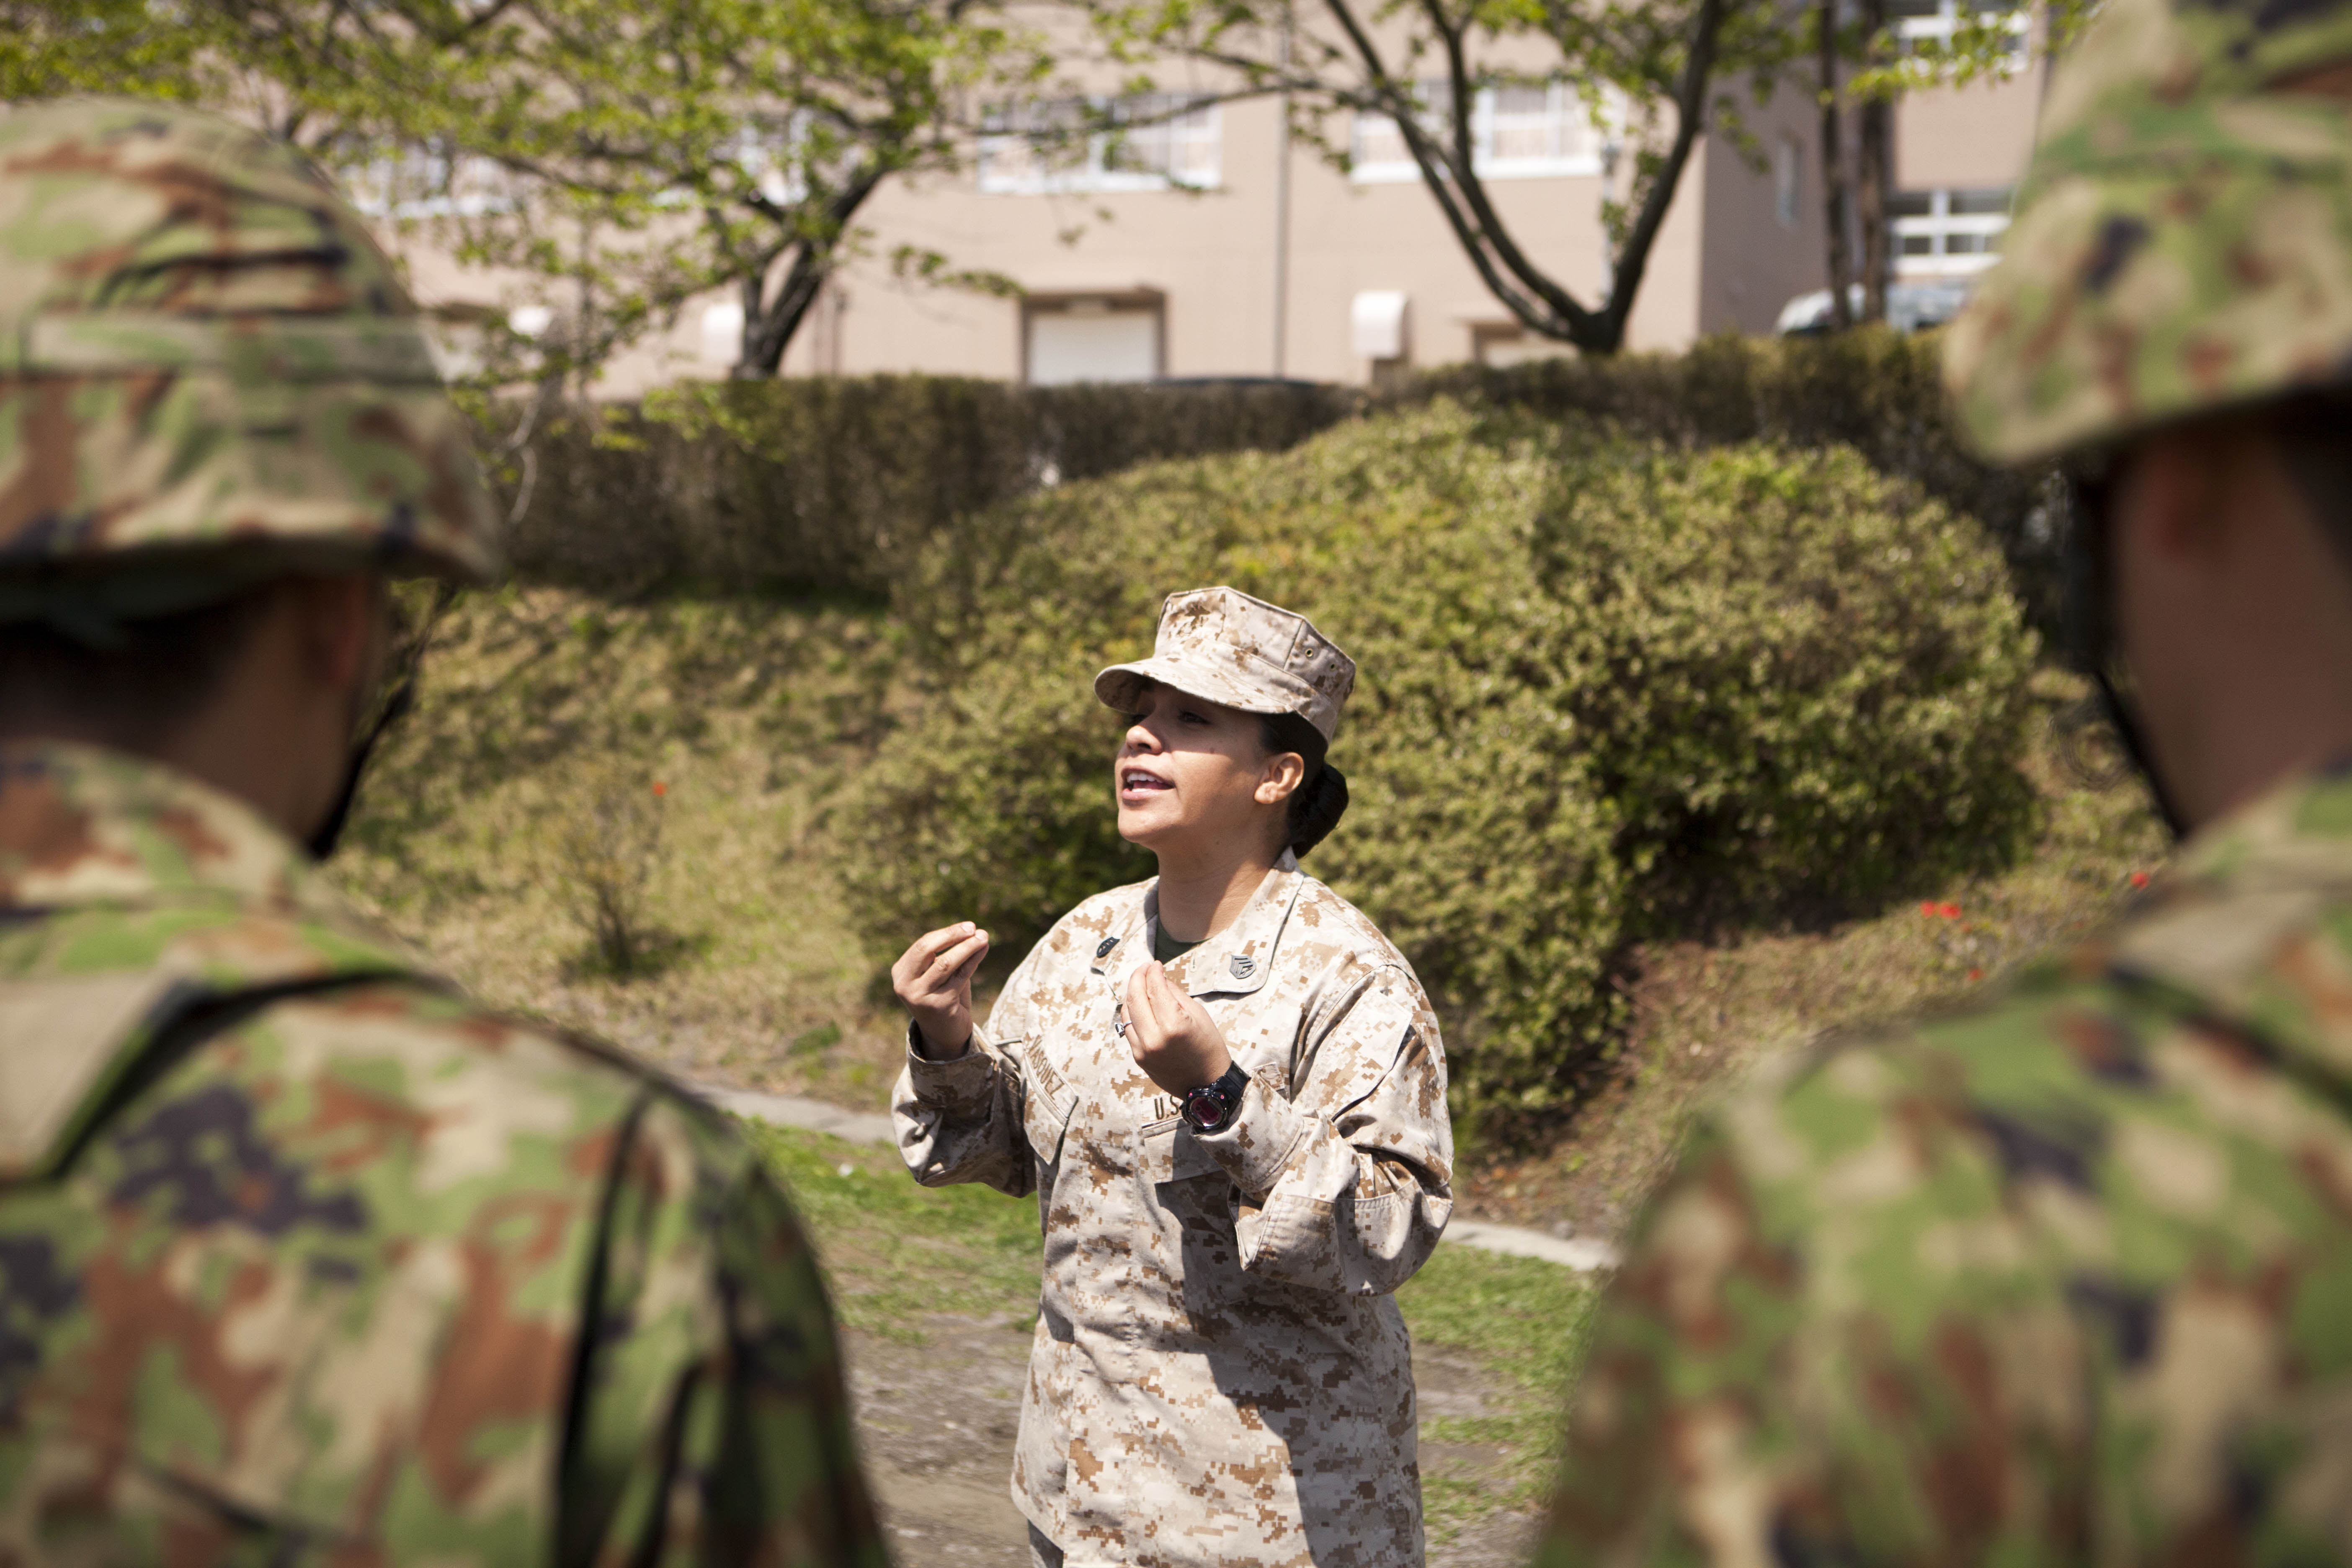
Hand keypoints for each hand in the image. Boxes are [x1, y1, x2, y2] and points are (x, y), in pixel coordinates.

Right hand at [892, 922, 988, 1057]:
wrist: (945, 1034)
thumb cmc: (943, 997)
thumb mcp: (939, 975)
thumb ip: (948, 954)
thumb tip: (972, 933)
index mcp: (901, 972)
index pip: (922, 945)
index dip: (946, 933)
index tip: (968, 926)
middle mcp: (904, 984)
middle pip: (926, 950)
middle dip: (952, 935)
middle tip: (973, 928)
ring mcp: (919, 996)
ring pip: (945, 963)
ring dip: (967, 947)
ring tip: (983, 937)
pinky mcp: (938, 1005)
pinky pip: (959, 977)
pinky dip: (973, 961)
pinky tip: (982, 951)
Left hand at [1121, 961, 1232, 1096]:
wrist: (1207, 1084)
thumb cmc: (1209, 1047)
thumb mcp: (1198, 1014)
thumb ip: (1174, 993)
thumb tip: (1158, 976)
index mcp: (1173, 1025)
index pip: (1155, 988)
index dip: (1153, 972)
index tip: (1155, 964)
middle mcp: (1154, 1038)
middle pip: (1135, 997)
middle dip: (1138, 977)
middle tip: (1144, 968)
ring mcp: (1143, 1050)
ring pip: (1127, 1012)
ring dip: (1132, 994)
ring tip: (1140, 984)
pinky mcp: (1138, 1057)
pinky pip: (1128, 1028)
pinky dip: (1131, 1012)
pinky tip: (1139, 1004)